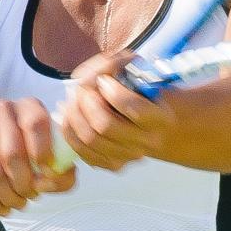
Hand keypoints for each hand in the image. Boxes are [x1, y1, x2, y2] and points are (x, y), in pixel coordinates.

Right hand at [0, 97, 76, 216]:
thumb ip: (63, 168)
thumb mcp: (49, 151)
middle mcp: (4, 110)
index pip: (36, 123)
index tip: (49, 174)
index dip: (43, 152)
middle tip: (34, 195)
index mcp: (29, 106)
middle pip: (12, 154)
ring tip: (21, 202)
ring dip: (11, 195)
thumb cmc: (28, 147)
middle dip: (26, 183)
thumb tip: (59, 179)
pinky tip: (5, 208)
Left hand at [63, 51, 174, 170]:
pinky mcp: (112, 164)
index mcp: (160, 118)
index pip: (135, 109)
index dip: (113, 92)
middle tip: (80, 89)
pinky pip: (83, 152)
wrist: (149, 121)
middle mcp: (148, 142)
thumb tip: (84, 77)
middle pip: (106, 126)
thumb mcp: (136, 71)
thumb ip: (113, 65)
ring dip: (74, 116)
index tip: (103, 80)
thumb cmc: (139, 91)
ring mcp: (130, 156)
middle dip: (86, 103)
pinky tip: (69, 116)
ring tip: (71, 100)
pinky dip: (70, 132)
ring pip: (90, 140)